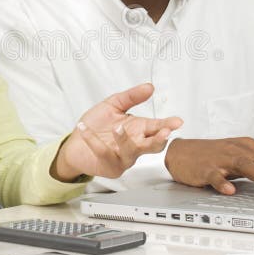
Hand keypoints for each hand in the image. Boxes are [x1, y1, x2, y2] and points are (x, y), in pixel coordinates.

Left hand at [54, 83, 182, 179]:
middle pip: (153, 145)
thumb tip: (149, 87)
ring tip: (118, 128)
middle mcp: (135, 145)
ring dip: (125, 139)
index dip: (168, 125)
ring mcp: (124, 158)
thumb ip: (131, 97)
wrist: (75, 143)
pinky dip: (93, 140)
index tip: (177, 121)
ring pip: (131, 152)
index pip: (157, 127)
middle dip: (159, 139)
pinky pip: (105, 154)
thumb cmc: (96, 125)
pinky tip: (84, 129)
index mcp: (139, 129)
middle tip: (164, 132)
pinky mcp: (110, 167)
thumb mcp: (113, 105)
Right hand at [164, 137, 253, 194]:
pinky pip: (215, 177)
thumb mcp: (239, 157)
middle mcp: (235, 149)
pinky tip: (230, 191)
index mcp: (246, 145)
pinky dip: (223, 183)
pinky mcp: (205, 169)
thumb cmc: (214, 156)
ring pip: (242, 164)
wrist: (181, 153)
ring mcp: (220, 159)